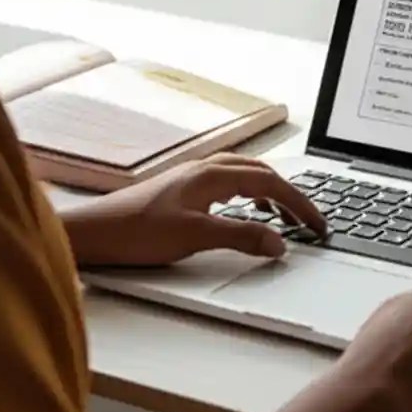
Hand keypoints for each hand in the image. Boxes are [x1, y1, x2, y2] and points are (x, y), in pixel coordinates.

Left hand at [61, 154, 325, 265]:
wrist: (94, 233)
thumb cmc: (136, 232)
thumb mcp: (195, 238)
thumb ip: (241, 237)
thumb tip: (279, 243)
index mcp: (212, 175)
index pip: (271, 182)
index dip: (300, 204)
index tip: (318, 224)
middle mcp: (205, 169)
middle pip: (263, 173)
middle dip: (291, 196)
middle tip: (310, 221)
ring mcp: (193, 177)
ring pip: (246, 176)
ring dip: (271, 193)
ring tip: (286, 216)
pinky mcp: (183, 189)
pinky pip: (229, 183)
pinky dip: (249, 194)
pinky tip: (247, 210)